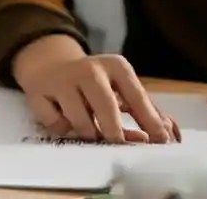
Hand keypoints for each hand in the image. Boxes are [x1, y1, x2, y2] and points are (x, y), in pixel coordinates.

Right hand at [14, 35, 179, 143]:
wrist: (48, 62)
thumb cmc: (94, 83)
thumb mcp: (120, 87)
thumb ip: (145, 110)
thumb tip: (168, 135)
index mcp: (114, 66)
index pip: (136, 96)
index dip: (150, 121)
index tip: (161, 141)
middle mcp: (88, 69)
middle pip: (106, 108)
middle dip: (115, 132)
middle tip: (117, 143)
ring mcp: (61, 79)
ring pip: (80, 122)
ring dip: (88, 133)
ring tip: (89, 129)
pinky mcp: (38, 91)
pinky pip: (55, 124)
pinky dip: (61, 128)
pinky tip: (63, 117)